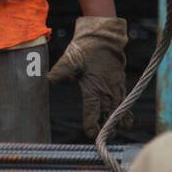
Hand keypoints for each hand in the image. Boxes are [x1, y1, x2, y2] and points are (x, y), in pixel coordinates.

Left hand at [47, 16, 130, 138]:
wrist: (104, 34)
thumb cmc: (86, 47)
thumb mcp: (70, 59)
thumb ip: (59, 73)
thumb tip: (44, 79)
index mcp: (93, 87)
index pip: (93, 111)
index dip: (92, 124)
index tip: (90, 133)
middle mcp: (106, 88)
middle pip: (110, 113)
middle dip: (109, 126)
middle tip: (107, 137)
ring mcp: (115, 85)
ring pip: (120, 106)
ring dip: (119, 119)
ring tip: (120, 130)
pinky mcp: (120, 80)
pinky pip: (125, 98)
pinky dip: (126, 109)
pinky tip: (127, 118)